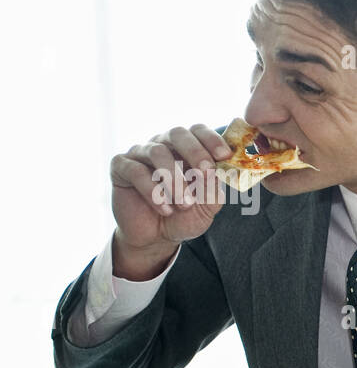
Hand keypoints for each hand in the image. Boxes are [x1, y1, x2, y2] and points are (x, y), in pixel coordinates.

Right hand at [109, 124, 231, 278]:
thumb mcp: (207, 205)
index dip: (212, 139)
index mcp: (186, 149)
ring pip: (157, 152)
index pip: (198, 130)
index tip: (225, 156)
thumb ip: (214, 187)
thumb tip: (218, 171)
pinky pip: (136, 171)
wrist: (156, 236)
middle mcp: (163, 145)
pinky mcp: (121, 167)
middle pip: (177, 133)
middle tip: (205, 174)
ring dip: (175, 180)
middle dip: (195, 152)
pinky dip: (153, 192)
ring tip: (185, 205)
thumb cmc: (185, 215)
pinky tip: (165, 210)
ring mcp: (140, 154)